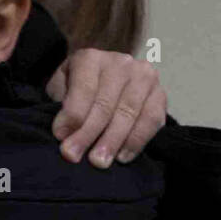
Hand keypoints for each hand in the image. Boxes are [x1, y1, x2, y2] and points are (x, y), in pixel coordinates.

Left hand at [46, 49, 165, 166]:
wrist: (104, 84)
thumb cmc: (76, 90)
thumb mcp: (61, 90)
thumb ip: (60, 106)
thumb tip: (64, 133)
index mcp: (90, 58)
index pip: (84, 89)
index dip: (72, 116)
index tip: (61, 137)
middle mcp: (120, 62)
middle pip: (105, 104)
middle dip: (88, 134)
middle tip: (75, 156)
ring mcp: (143, 77)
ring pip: (129, 112)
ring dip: (113, 141)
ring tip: (99, 162)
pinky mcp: (160, 94)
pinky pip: (152, 120)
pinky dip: (137, 141)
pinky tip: (122, 156)